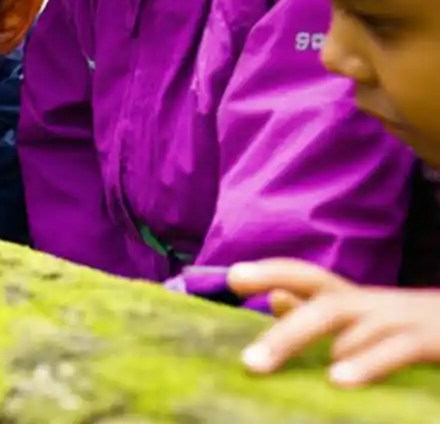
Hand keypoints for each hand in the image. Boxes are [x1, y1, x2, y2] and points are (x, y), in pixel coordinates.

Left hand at [230, 259, 439, 385]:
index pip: (309, 276)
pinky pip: (398, 349)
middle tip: (249, 362)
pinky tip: (339, 381)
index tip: (232, 277)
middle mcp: (378, 304)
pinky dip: (368, 363)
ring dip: (317, 346)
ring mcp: (407, 319)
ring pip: (357, 326)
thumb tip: (276, 298)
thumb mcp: (366, 320)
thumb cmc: (417, 329)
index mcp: (358, 300)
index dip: (271, 271)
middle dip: (286, 332)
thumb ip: (322, 312)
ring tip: (275, 367)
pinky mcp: (435, 340)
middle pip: (326, 305)